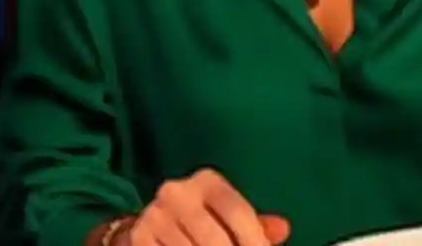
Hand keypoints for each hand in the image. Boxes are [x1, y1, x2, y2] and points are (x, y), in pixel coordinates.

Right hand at [115, 169, 288, 245]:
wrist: (149, 227)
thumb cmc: (202, 223)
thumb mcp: (228, 218)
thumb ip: (255, 226)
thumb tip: (282, 227)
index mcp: (205, 181)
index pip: (238, 212)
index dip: (255, 241)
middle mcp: (176, 192)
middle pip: (216, 240)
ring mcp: (154, 215)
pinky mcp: (139, 236)